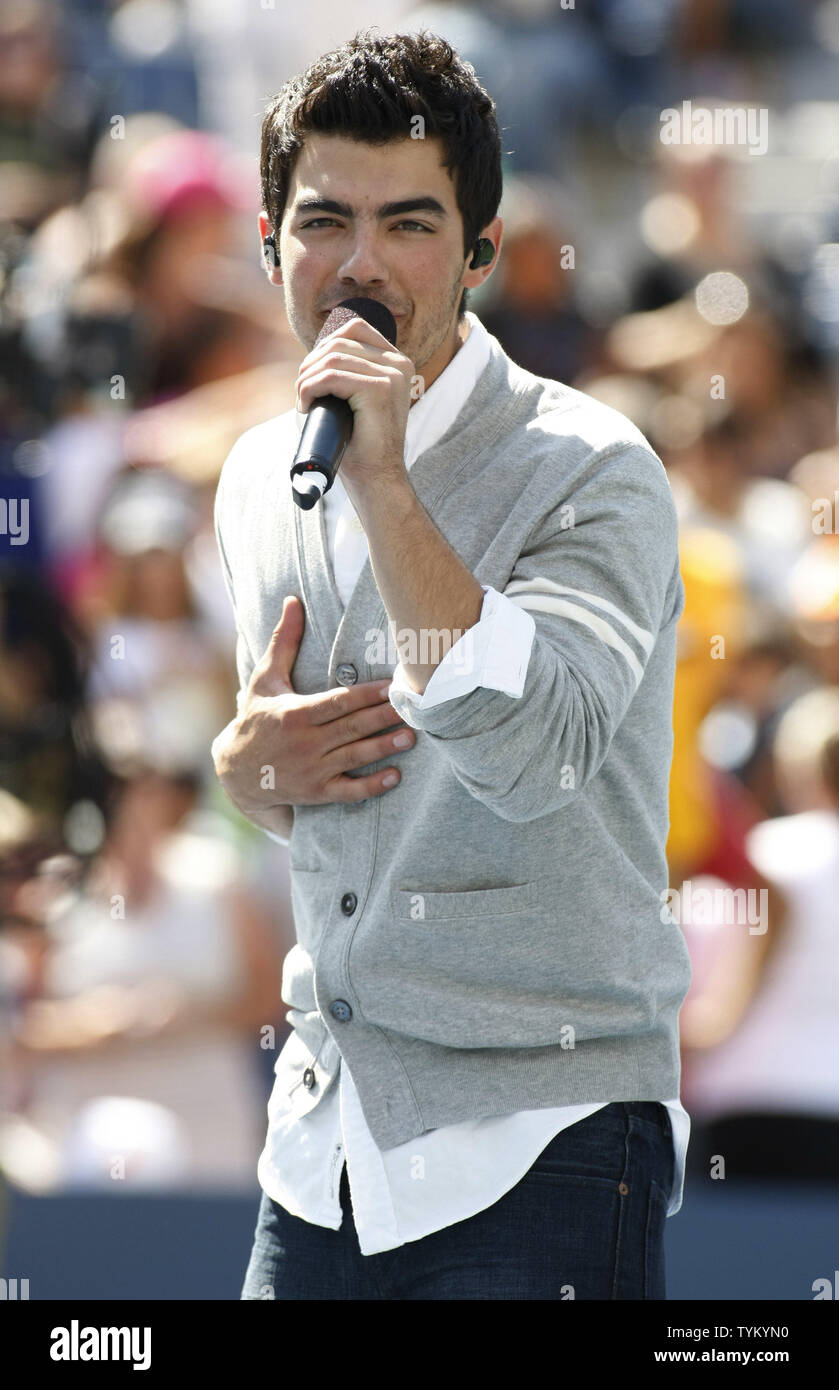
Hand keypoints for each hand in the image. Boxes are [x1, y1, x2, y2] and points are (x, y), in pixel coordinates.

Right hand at [213, 595, 415, 829]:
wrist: (236, 772)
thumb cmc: (255, 718)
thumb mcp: (264, 679)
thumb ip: (283, 642)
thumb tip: (293, 601)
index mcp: (294, 714)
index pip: (338, 701)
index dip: (367, 694)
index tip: (392, 686)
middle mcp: (304, 743)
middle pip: (352, 727)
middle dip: (384, 717)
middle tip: (413, 708)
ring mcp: (311, 770)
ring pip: (355, 757)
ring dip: (384, 747)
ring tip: (411, 737)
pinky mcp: (316, 793)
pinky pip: (348, 792)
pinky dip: (371, 787)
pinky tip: (395, 776)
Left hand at [295, 314, 412, 492]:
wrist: (375, 478)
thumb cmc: (359, 443)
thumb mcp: (352, 399)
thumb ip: (344, 371)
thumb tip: (313, 353)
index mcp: (396, 363)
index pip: (354, 329)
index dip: (323, 347)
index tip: (313, 377)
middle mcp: (399, 364)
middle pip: (339, 341)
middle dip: (310, 365)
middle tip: (303, 394)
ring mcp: (392, 375)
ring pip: (331, 358)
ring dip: (306, 379)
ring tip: (304, 403)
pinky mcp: (380, 389)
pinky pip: (330, 376)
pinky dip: (309, 389)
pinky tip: (306, 407)